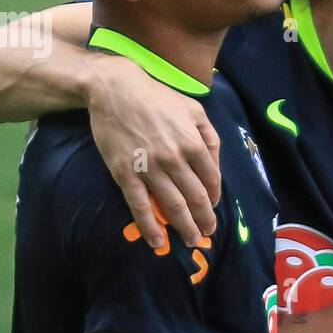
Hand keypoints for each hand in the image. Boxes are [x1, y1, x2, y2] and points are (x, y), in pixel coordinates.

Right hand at [87, 56, 221, 248]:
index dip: (214, 198)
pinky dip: (149, 226)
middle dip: (204, 220)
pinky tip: (157, 241)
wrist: (116, 90)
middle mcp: (175, 159)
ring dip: (184, 227)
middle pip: (195, 198)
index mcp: (194, 144)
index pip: (211, 180)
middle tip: (207, 233)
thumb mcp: (194, 110)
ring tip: (190, 241)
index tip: (212, 208)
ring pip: (172, 206)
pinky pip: (140, 205)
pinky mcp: (125, 173)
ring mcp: (150, 168)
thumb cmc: (158, 98)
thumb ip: (210, 137)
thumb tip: (215, 165)